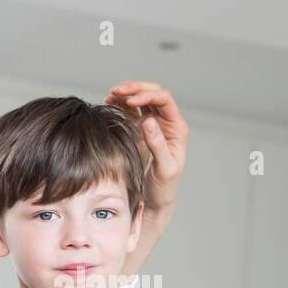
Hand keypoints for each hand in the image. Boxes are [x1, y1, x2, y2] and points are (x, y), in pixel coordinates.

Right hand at [104, 81, 187, 210]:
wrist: (156, 199)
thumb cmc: (165, 187)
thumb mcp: (165, 169)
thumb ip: (158, 145)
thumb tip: (148, 121)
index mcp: (177, 128)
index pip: (164, 100)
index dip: (148, 95)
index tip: (131, 101)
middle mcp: (166, 123)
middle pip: (153, 93)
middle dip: (136, 88)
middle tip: (117, 90)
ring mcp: (153, 124)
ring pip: (142, 98)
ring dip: (127, 93)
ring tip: (111, 94)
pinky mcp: (140, 130)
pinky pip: (131, 110)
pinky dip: (121, 103)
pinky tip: (110, 102)